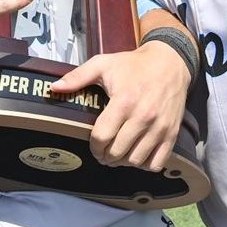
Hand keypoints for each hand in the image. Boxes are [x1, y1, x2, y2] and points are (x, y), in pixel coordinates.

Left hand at [51, 39, 192, 170]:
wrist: (170, 62)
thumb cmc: (135, 65)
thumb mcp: (103, 63)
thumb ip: (77, 77)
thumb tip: (55, 88)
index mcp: (124, 101)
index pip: (102, 137)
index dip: (93, 146)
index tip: (93, 144)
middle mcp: (143, 117)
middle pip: (117, 152)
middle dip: (105, 156)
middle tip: (103, 153)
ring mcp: (159, 127)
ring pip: (136, 160)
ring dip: (123, 162)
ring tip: (118, 154)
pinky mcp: (171, 133)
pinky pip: (157, 162)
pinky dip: (145, 164)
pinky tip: (137, 155)